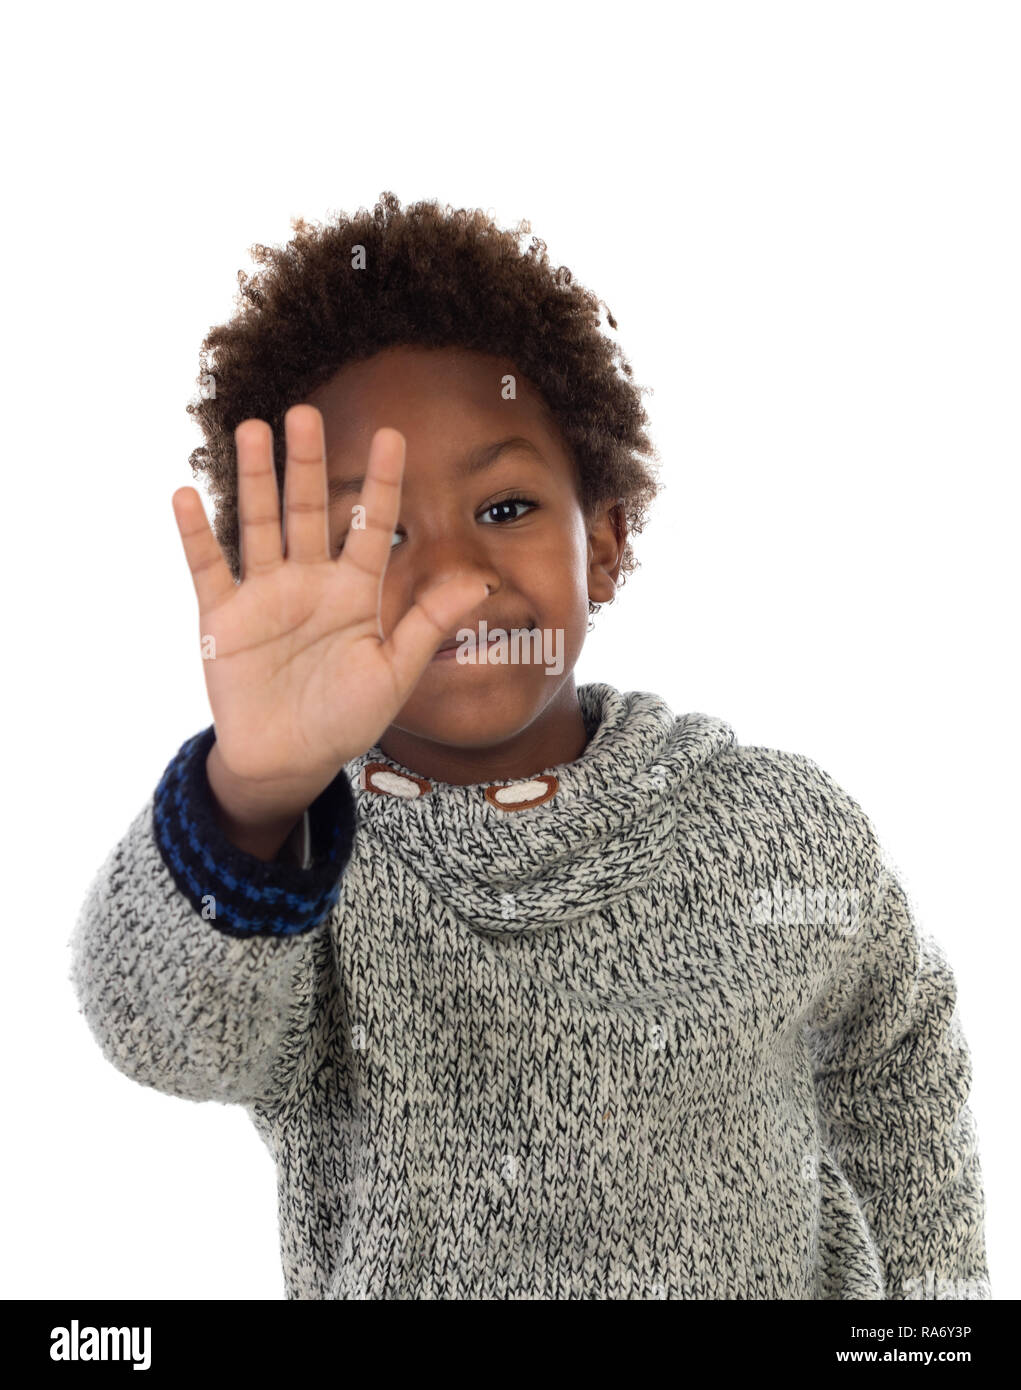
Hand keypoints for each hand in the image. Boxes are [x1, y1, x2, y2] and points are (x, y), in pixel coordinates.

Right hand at [171, 406, 487, 815]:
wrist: (289, 761)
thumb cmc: (345, 718)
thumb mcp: (394, 673)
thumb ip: (427, 624)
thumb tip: (477, 580)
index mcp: (354, 591)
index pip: (370, 525)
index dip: (381, 482)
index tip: (392, 435)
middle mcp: (309, 581)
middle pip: (309, 510)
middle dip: (308, 463)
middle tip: (306, 412)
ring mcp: (264, 594)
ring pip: (259, 524)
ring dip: (255, 479)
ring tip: (253, 430)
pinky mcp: (223, 617)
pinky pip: (208, 567)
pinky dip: (196, 533)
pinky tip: (186, 495)